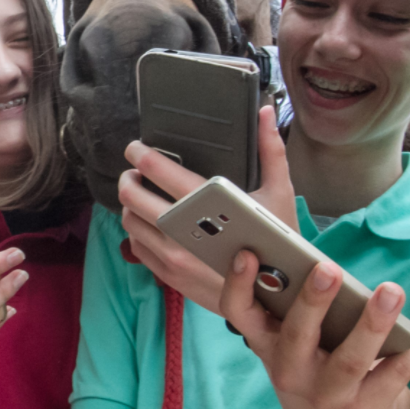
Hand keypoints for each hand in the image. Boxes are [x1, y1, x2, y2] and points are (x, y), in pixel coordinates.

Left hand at [118, 105, 296, 313]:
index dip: (141, 155)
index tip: (136, 148)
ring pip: (130, 220)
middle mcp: (184, 232)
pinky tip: (152, 221)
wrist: (278, 297)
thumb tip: (263, 112)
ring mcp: (173, 256)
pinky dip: (138, 230)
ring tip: (143, 194)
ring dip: (131, 204)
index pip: (158, 171)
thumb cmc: (278, 240)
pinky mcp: (169, 276)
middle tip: (137, 170)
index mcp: (207, 206)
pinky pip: (136, 246)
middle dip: (130, 177)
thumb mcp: (279, 193)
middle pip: (133, 195)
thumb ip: (270, 150)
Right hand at [220, 249, 409, 408]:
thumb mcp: (309, 324)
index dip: (238, 284)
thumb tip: (318, 262)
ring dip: (372, 323)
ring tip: (391, 291)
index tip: (248, 253)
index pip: (239, 313)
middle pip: (295, 337)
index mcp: (266, 342)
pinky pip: (394, 374)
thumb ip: (303, 296)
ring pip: (349, 361)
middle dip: (312, 302)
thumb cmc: (331, 346)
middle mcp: (288, 373)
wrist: (368, 407)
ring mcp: (326, 397)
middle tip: (329, 269)